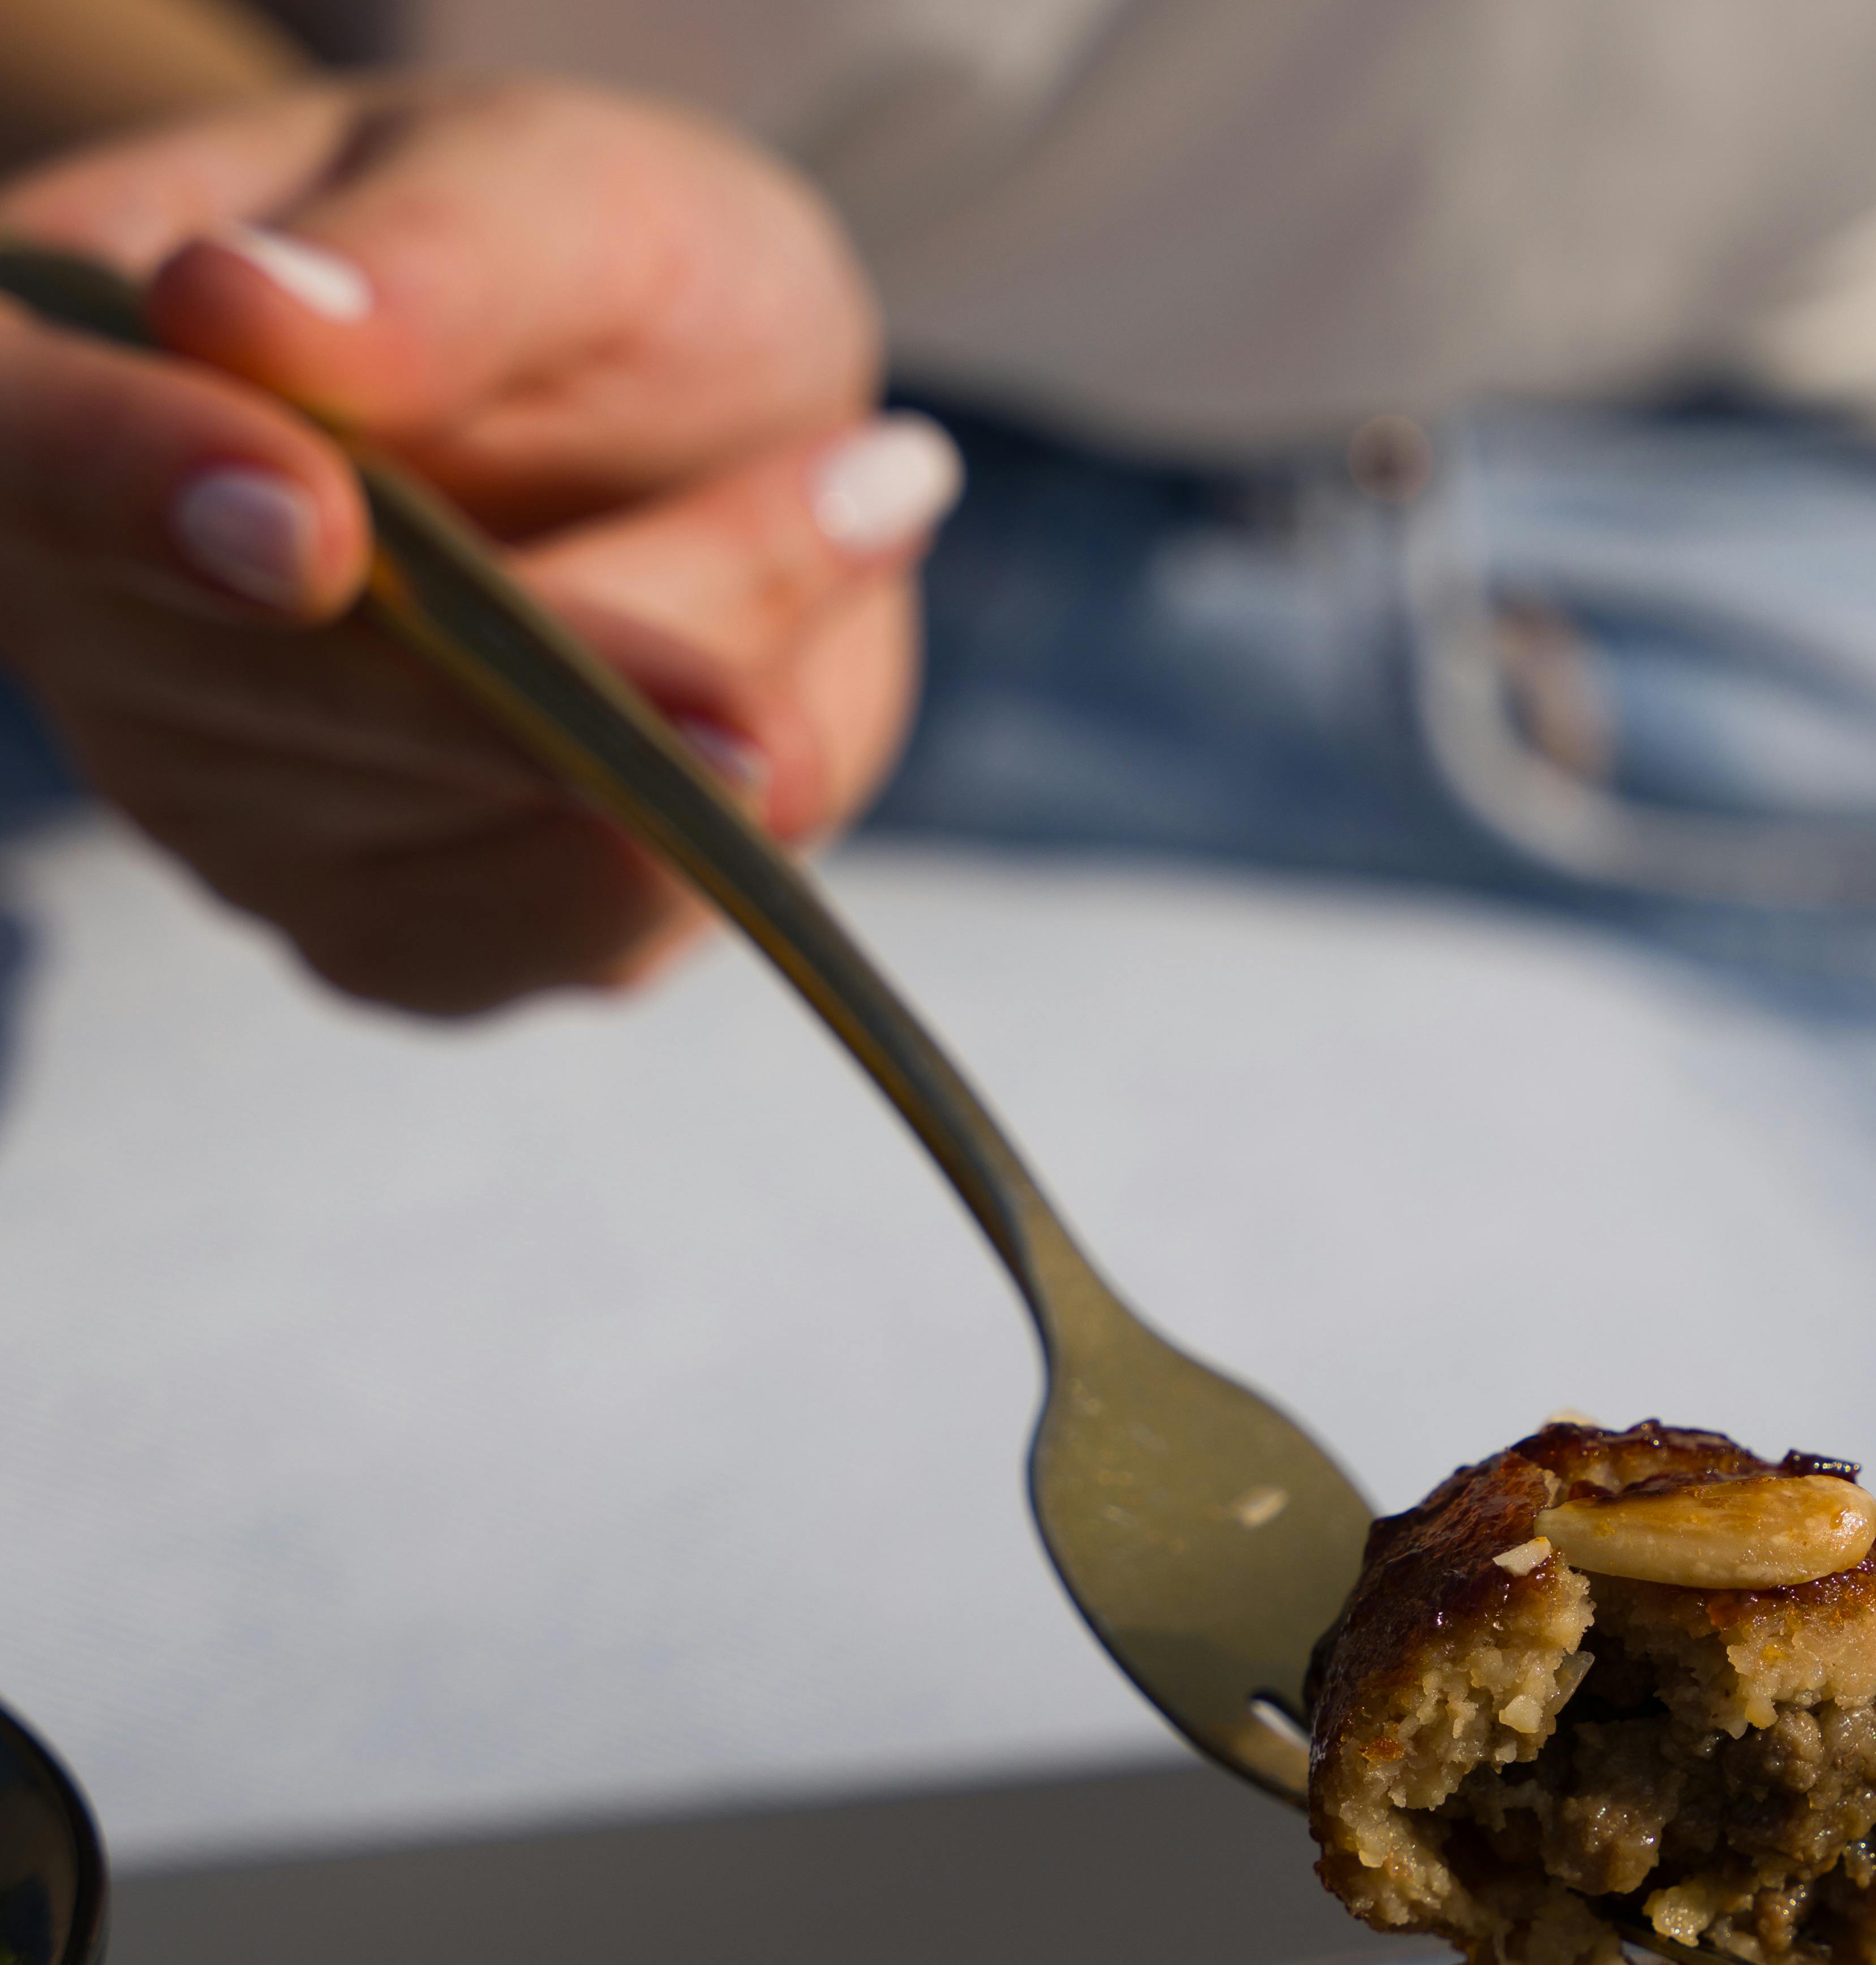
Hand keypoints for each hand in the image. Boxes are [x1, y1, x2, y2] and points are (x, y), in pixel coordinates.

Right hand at [0, 75, 956, 1009]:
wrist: (647, 417)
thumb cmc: (565, 269)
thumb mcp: (549, 179)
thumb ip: (429, 253)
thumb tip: (251, 317)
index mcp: (46, 373)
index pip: (29, 456)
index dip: (150, 493)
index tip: (306, 523)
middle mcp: (100, 633)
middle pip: (323, 684)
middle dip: (605, 629)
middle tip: (865, 493)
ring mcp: (235, 823)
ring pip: (489, 822)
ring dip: (716, 695)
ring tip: (859, 495)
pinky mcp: (397, 947)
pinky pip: (582, 927)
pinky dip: (729, 812)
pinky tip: (792, 669)